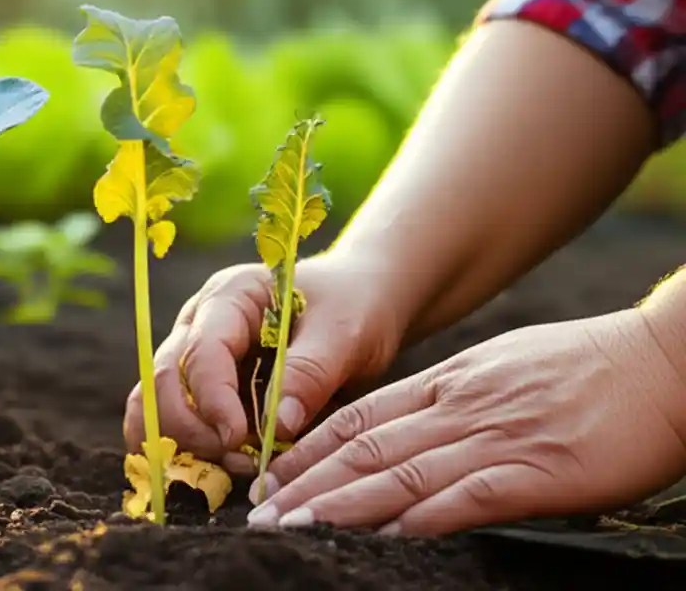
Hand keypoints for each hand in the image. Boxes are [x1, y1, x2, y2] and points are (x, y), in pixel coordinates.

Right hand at [123, 253, 402, 473]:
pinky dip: (191, 452)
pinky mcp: (202, 388)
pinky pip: (176, 424)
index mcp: (229, 298)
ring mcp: (195, 356)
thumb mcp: (344, 333)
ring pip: (156, 406)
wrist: (360, 301)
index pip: (201, 352)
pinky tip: (228, 469)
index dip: (213, 401)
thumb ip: (310, 373)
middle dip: (192, 429)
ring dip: (185, 444)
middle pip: (164, 381)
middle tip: (239, 460)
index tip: (239, 439)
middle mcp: (199, 325)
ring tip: (236, 467)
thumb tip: (277, 427)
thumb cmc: (352, 306)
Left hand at [248, 309, 685, 534]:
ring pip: (398, 473)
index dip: (308, 448)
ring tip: (290, 528)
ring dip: (338, 505)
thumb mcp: (501, 369)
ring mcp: (495, 438)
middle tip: (256, 511)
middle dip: (305, 482)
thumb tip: (407, 426)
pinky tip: (382, 538)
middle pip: (363, 448)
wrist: (660, 363)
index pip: (360, 416)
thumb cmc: (586, 369)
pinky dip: (419, 519)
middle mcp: (458, 408)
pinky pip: (466, 498)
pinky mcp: (537, 471)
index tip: (269, 475)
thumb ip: (451, 398)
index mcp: (449, 382)